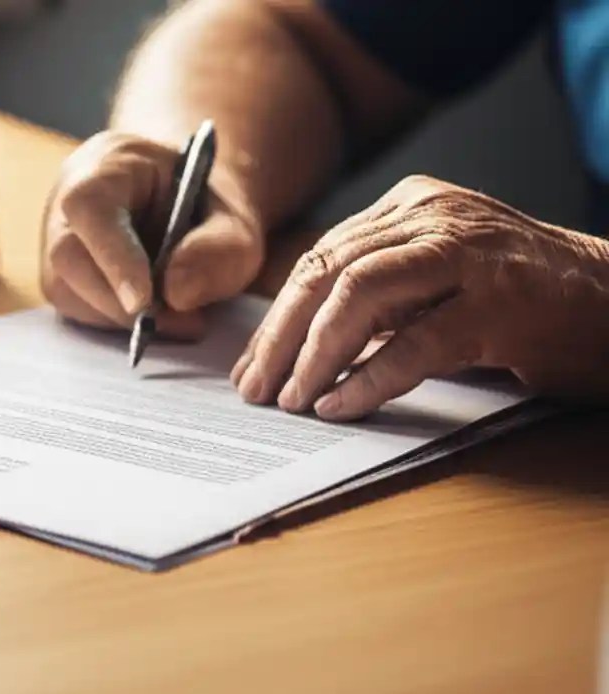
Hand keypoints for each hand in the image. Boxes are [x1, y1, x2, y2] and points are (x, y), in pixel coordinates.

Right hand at [41, 130, 264, 336]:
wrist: (180, 202)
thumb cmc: (205, 205)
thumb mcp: (233, 218)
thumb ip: (218, 249)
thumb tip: (176, 295)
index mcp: (106, 167)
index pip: (90, 207)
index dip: (112, 257)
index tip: (144, 302)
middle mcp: (66, 206)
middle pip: (68, 258)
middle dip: (120, 302)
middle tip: (184, 322)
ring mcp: (54, 245)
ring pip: (68, 292)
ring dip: (123, 317)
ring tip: (180, 317)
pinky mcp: (61, 280)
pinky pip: (77, 310)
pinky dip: (118, 322)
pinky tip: (156, 314)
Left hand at [232, 175, 608, 419]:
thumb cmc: (523, 301)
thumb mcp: (437, 279)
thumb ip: (377, 295)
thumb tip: (295, 343)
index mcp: (413, 206)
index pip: (322, 257)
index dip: (279, 316)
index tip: (252, 364)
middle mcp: (436, 218)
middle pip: (328, 271)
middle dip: (281, 336)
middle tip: (255, 389)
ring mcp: (471, 256)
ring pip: (360, 295)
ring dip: (315, 354)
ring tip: (292, 400)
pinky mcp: (502, 303)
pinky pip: (416, 342)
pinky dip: (370, 378)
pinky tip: (341, 404)